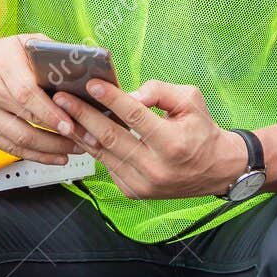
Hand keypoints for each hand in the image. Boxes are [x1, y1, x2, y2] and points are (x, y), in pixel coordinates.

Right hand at [0, 32, 87, 164]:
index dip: (50, 113)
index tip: (71, 126)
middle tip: (83, 140)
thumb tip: (85, 72)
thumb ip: (53, 55)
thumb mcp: (29, 42)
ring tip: (73, 149)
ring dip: (50, 150)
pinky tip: (53, 156)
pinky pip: (10, 148)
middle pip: (25, 121)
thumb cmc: (5, 53)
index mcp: (0, 65)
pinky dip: (35, 155)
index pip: (27, 94)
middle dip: (58, 136)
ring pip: (19, 140)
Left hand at [53, 78, 246, 198]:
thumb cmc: (201, 130)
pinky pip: (107, 165)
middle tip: (61, 97)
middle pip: (110, 137)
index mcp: (172, 143)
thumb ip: (160, 91)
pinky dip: (94, 148)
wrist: (215, 170)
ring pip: (103, 154)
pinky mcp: (133, 192)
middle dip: (82, 114)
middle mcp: (156, 168)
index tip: (91, 84)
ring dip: (80, 131)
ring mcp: (143, 184)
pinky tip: (82, 131)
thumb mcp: (190, 101)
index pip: (134, 116)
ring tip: (62, 113)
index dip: (110, 99)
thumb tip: (130, 94)